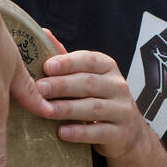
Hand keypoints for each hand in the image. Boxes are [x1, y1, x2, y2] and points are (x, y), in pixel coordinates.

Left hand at [37, 29, 145, 159]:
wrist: (127, 133)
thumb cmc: (97, 99)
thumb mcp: (85, 77)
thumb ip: (66, 59)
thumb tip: (43, 32)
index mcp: (107, 67)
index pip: (89, 60)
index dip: (68, 63)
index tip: (47, 67)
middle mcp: (118, 86)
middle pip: (89, 83)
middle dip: (62, 85)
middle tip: (39, 89)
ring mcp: (123, 110)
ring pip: (94, 107)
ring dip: (67, 109)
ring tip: (46, 111)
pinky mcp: (122, 134)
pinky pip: (100, 132)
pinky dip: (80, 132)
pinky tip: (62, 132)